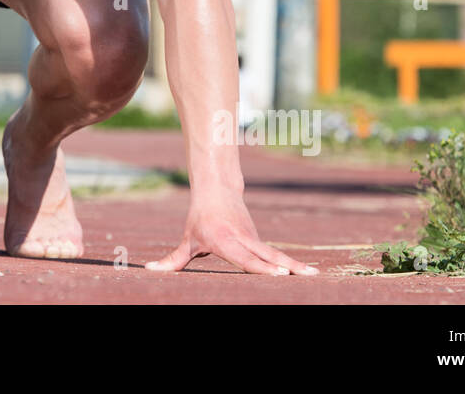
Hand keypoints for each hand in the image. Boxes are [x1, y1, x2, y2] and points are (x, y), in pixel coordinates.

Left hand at [145, 186, 316, 274]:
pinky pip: (275, 254)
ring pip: (275, 253)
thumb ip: (173, 260)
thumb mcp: (187, 239)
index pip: (246, 258)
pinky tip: (306, 273)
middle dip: (287, 266)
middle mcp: (243, 239)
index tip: (279, 274)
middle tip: (306, 275)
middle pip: (268, 256)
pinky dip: (290, 263)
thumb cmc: (200, 218)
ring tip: (314, 276)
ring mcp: (254, 238)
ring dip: (295, 265)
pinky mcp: (259, 238)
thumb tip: (150, 271)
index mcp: (225, 241)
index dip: (262, 267)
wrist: (217, 188)